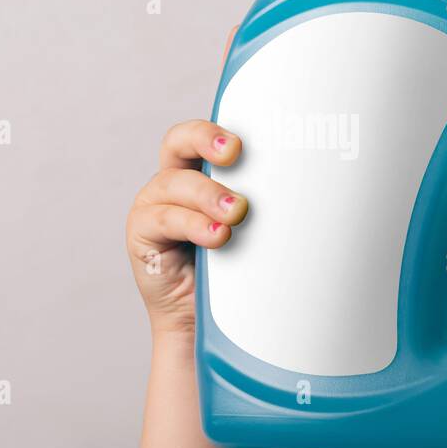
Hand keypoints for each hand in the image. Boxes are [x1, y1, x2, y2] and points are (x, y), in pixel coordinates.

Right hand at [125, 120, 247, 341]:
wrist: (208, 321)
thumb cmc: (235, 270)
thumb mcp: (254, 230)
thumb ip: (264, 204)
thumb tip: (304, 184)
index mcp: (202, 171)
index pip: (206, 134)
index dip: (219, 126)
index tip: (244, 136)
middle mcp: (175, 182)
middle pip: (179, 141)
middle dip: (205, 139)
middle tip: (234, 153)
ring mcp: (154, 206)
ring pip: (175, 183)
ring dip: (207, 194)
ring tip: (235, 212)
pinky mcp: (142, 234)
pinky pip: (164, 219)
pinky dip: (193, 225)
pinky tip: (217, 236)